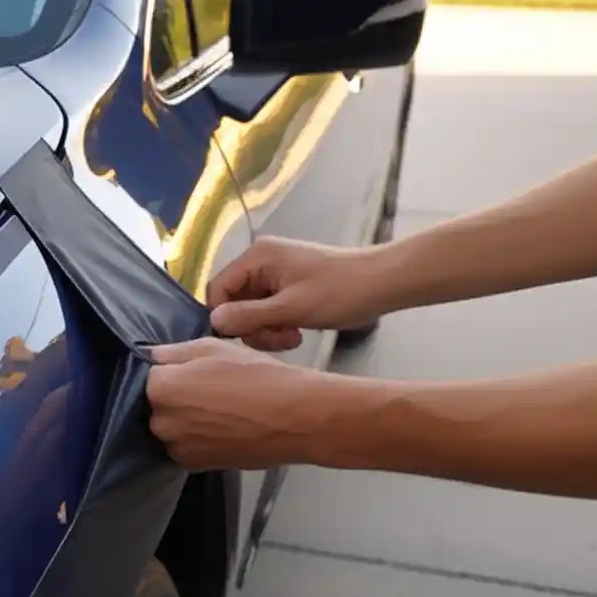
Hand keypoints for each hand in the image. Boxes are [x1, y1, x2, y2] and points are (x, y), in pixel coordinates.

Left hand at [147, 338, 336, 470]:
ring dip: (184, 420)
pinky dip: (197, 439)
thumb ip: (174, 351)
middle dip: (175, 398)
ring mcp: (177, 448)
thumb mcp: (213, 348)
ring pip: (171, 429)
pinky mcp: (195, 467)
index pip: (149, 376)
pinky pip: (185, 448)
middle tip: (208, 391)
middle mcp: (161, 422)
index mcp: (160, 388)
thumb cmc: (256, 375)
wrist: (294, 418)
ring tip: (218, 411)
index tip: (192, 372)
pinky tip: (222, 428)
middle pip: (156, 406)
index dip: (172, 372)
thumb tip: (152, 355)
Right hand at [208, 237, 390, 350]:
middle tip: (279, 338)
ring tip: (292, 336)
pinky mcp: (288, 287)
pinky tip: (297, 331)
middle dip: (252, 326)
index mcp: (257, 257)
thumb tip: (213, 322)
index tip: (244, 338)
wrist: (383, 283)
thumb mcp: (292, 308)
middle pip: (234, 302)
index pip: (218, 289)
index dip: (224, 317)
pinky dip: (278, 325)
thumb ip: (250, 316)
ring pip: (251, 310)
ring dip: (267, 330)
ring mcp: (275, 274)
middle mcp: (261, 261)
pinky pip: (268, 310)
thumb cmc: (340, 292)